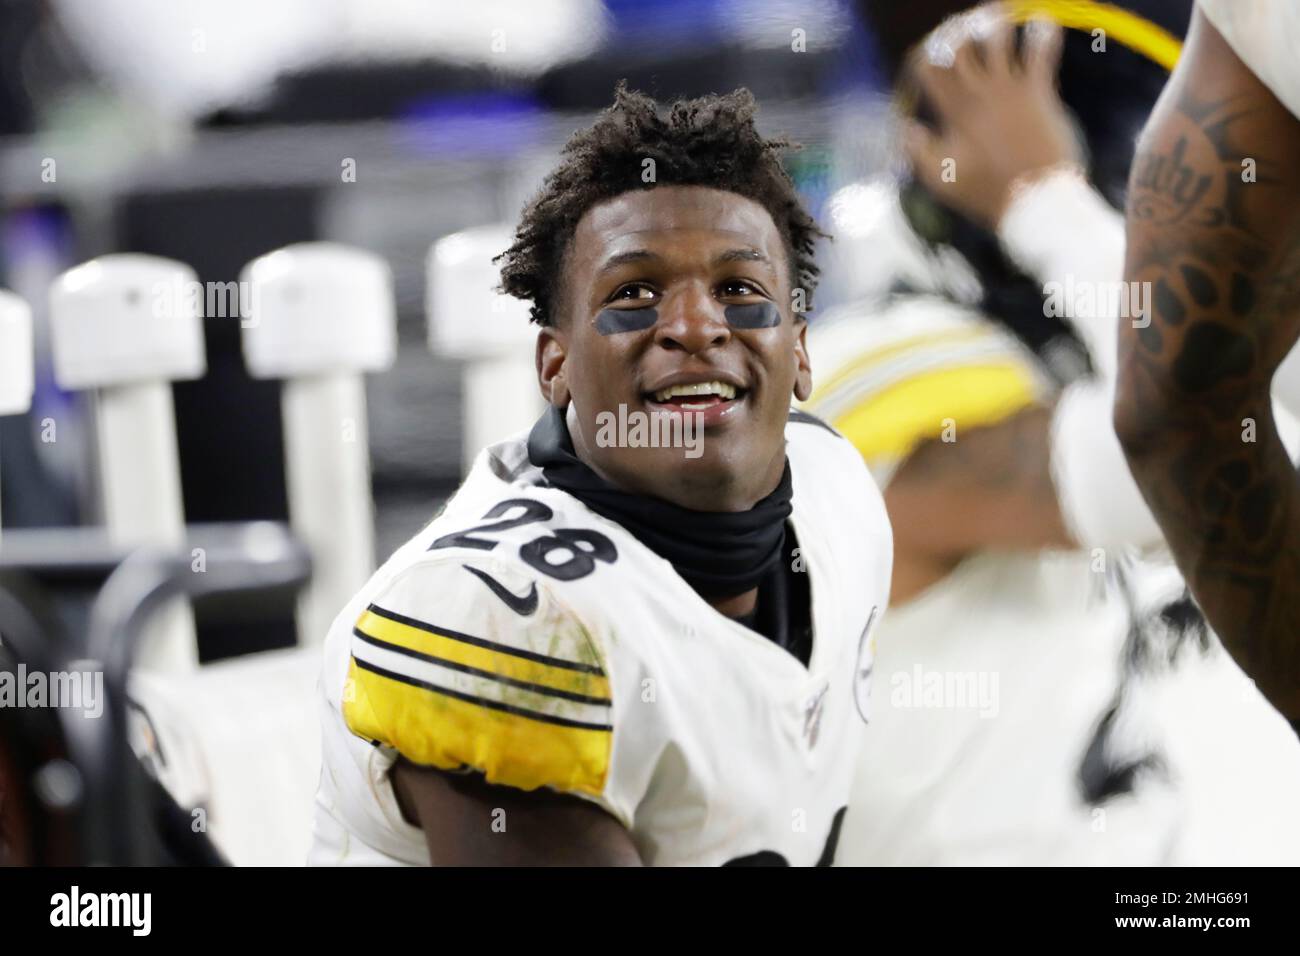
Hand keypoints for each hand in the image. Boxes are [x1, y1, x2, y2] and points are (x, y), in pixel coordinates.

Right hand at [903, 9, 1079, 228]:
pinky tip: (1041, 21)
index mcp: (951, 110)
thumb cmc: (986, 193)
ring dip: (994, 22)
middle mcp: (977, 91)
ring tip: (994, 13)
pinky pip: (1041, 52)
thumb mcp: (939, 180)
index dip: (922, 53)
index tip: (925, 54)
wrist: (1033, 200)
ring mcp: (1010, 88)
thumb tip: (904, 126)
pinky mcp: (1039, 91)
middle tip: (960, 27)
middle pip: (959, 44)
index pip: (927, 66)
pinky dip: (1042, 32)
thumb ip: (917, 151)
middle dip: (955, 29)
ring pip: (997, 39)